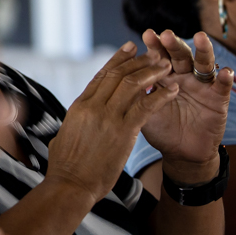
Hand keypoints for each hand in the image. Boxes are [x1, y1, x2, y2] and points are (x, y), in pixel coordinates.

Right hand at [46, 42, 177, 202]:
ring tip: (165, 65)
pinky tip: (172, 90)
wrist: (70, 186)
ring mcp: (107, 118)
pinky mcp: (122, 132)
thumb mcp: (64, 136)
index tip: (130, 48)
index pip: (101, 76)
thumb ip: (74, 123)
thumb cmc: (65, 167)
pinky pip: (145, 107)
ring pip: (132, 85)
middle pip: (118, 75)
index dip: (117, 60)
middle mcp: (93, 106)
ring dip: (151, 72)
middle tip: (153, 52)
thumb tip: (74, 121)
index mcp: (79, 106)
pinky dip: (160, 95)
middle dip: (138, 61)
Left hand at [139, 30, 232, 183]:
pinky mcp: (218, 99)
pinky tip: (225, 71)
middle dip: (173, 44)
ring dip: (203, 51)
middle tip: (166, 35)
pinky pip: (222, 87)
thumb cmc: (160, 129)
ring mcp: (202, 85)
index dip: (154, 45)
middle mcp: (184, 75)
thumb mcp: (144, 110)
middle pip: (180, 55)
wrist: (181, 153)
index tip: (146, 35)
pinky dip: (225, 79)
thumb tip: (117, 76)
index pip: (159, 56)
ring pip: (204, 64)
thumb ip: (135, 94)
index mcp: (164, 75)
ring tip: (200, 38)